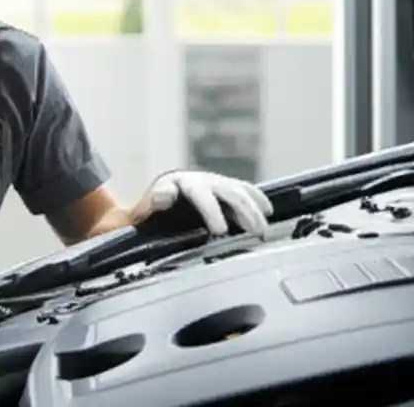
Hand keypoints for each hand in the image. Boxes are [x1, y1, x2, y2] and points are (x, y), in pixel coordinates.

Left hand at [138, 170, 272, 237]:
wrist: (158, 196)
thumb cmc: (152, 208)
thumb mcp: (144, 208)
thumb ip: (151, 205)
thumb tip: (161, 197)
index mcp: (181, 184)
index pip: (200, 195)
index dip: (212, 212)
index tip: (221, 230)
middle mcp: (202, 180)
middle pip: (228, 193)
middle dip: (242, 212)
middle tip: (253, 232)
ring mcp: (216, 183)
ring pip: (239, 192)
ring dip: (254, 210)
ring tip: (262, 230)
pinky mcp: (225, 188)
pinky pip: (245, 190)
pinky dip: (258, 199)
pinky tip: (268, 210)